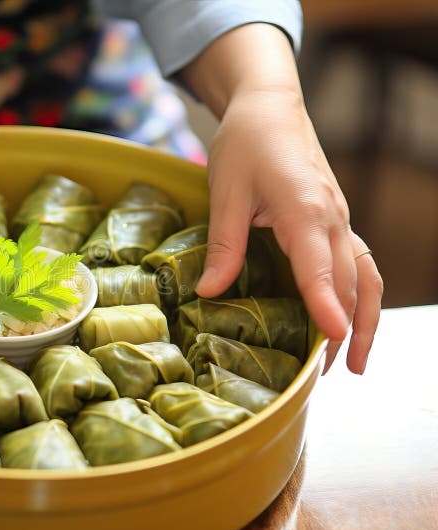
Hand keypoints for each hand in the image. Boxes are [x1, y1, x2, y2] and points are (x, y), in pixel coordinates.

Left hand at [195, 89, 383, 373]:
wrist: (270, 107)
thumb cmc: (246, 143)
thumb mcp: (225, 191)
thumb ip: (224, 243)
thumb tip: (209, 292)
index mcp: (304, 210)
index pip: (321, 269)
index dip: (326, 308)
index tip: (332, 343)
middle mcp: (332, 218)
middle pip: (350, 282)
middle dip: (344, 330)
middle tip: (326, 377)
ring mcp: (339, 219)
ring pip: (365, 276)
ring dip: (364, 319)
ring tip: (352, 363)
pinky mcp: (334, 219)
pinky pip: (357, 263)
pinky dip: (357, 296)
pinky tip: (346, 318)